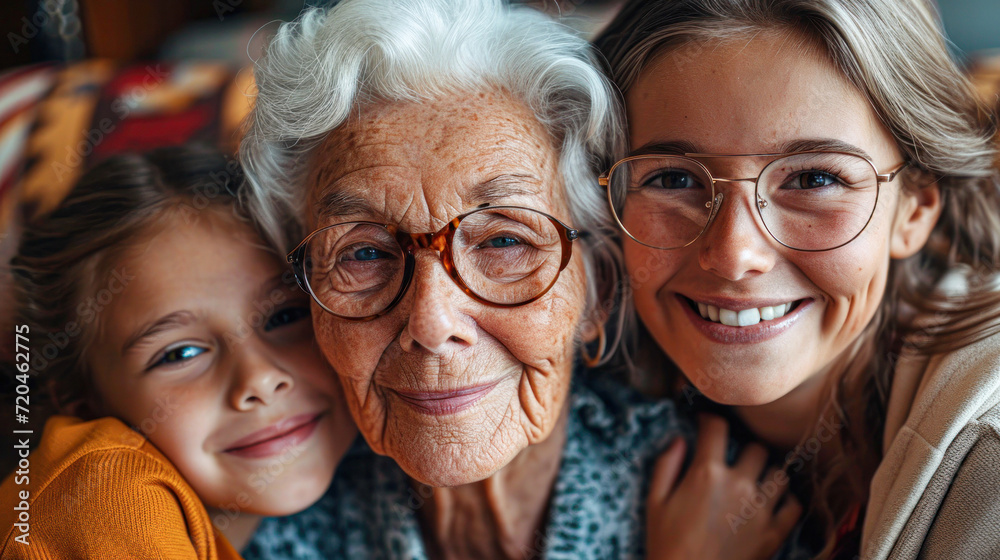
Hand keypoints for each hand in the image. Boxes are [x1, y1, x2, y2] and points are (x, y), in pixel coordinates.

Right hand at [647, 414, 802, 559]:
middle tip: (735, 458)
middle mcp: (739, 485)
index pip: (717, 428)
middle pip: (756, 448)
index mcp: (706, 474)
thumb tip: (679, 441)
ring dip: (768, 473)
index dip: (711, 420)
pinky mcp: (774, 534)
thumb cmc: (667, 545)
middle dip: (744, 448)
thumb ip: (666, 466)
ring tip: (756, 479)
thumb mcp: (655, 502)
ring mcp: (761, 510)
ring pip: (780, 473)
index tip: (708, 423)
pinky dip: (786, 501)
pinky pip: (794, 506)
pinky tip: (772, 503)